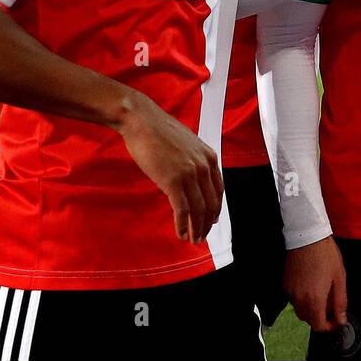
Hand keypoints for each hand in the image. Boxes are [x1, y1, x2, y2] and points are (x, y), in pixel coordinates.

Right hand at [115, 91, 223, 242]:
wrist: (142, 121)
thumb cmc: (158, 130)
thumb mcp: (186, 144)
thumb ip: (193, 162)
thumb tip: (191, 181)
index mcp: (209, 157)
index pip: (218, 190)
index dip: (215, 209)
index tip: (211, 220)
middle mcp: (203, 166)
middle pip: (211, 203)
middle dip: (207, 223)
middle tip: (202, 235)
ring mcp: (189, 174)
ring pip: (198, 210)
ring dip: (196, 228)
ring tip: (193, 239)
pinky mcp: (173, 181)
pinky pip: (182, 210)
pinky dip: (183, 225)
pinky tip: (181, 233)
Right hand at [285, 236, 347, 331]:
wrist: (307, 237)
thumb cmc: (325, 254)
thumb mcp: (339, 278)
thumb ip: (340, 302)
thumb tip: (341, 318)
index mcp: (315, 298)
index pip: (319, 325)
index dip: (328, 326)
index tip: (335, 320)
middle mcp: (300, 298)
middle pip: (309, 319)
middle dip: (320, 317)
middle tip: (330, 303)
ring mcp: (291, 291)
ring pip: (300, 310)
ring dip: (311, 309)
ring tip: (321, 292)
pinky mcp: (286, 284)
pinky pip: (294, 299)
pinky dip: (302, 299)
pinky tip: (310, 285)